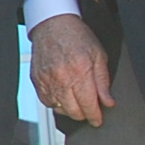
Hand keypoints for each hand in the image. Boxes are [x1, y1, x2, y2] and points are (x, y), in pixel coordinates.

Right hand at [27, 14, 113, 129]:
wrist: (53, 24)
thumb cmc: (77, 37)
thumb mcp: (99, 55)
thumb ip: (103, 82)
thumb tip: (107, 102)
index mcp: (80, 71)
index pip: (88, 105)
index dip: (95, 116)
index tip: (98, 120)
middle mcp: (62, 78)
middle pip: (74, 111)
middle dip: (84, 114)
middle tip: (89, 108)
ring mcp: (47, 80)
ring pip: (60, 109)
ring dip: (70, 108)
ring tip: (76, 98)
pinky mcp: (37, 81)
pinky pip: (47, 102)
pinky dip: (56, 102)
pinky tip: (63, 93)